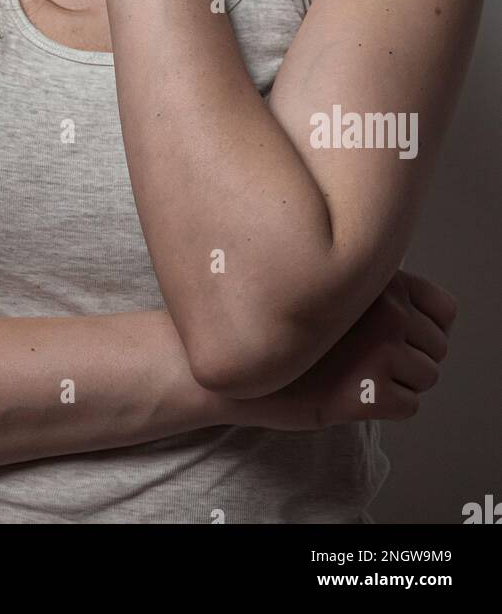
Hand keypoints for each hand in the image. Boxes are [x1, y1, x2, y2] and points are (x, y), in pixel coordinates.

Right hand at [244, 269, 456, 431]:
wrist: (242, 365)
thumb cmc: (285, 328)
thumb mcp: (332, 291)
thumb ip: (375, 292)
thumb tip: (426, 318)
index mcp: (381, 281)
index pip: (444, 309)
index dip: (427, 327)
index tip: (401, 336)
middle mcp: (388, 311)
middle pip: (437, 348)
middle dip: (411, 358)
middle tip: (368, 360)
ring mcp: (382, 351)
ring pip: (427, 377)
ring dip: (400, 383)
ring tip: (358, 375)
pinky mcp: (373, 391)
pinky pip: (410, 406)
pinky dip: (387, 406)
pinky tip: (353, 393)